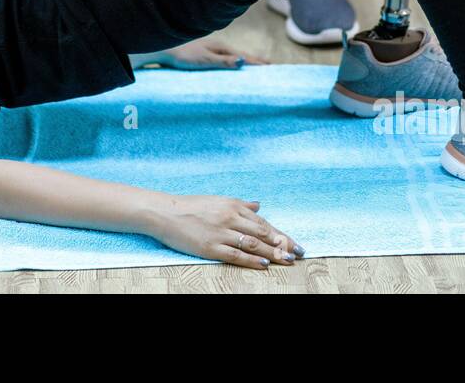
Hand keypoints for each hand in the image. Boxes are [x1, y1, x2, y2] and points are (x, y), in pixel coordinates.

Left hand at [132, 37, 272, 69]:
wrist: (164, 48)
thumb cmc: (183, 55)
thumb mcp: (205, 60)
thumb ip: (224, 61)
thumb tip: (244, 61)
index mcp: (222, 47)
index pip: (245, 57)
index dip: (259, 63)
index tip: (272, 68)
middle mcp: (219, 46)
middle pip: (242, 55)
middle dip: (255, 61)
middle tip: (270, 67)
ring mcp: (211, 48)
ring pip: (233, 55)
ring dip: (245, 61)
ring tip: (256, 66)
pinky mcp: (204, 52)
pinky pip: (224, 57)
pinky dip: (233, 61)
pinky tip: (232, 64)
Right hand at [147, 194, 304, 268]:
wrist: (165, 212)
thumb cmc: (191, 206)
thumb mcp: (218, 200)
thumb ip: (240, 204)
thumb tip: (258, 205)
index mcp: (233, 205)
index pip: (263, 222)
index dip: (281, 234)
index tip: (295, 243)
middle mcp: (230, 218)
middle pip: (263, 233)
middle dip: (283, 244)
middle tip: (299, 253)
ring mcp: (221, 233)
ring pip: (253, 244)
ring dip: (272, 253)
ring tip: (287, 260)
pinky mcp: (211, 246)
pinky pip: (236, 254)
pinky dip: (251, 260)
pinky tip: (263, 264)